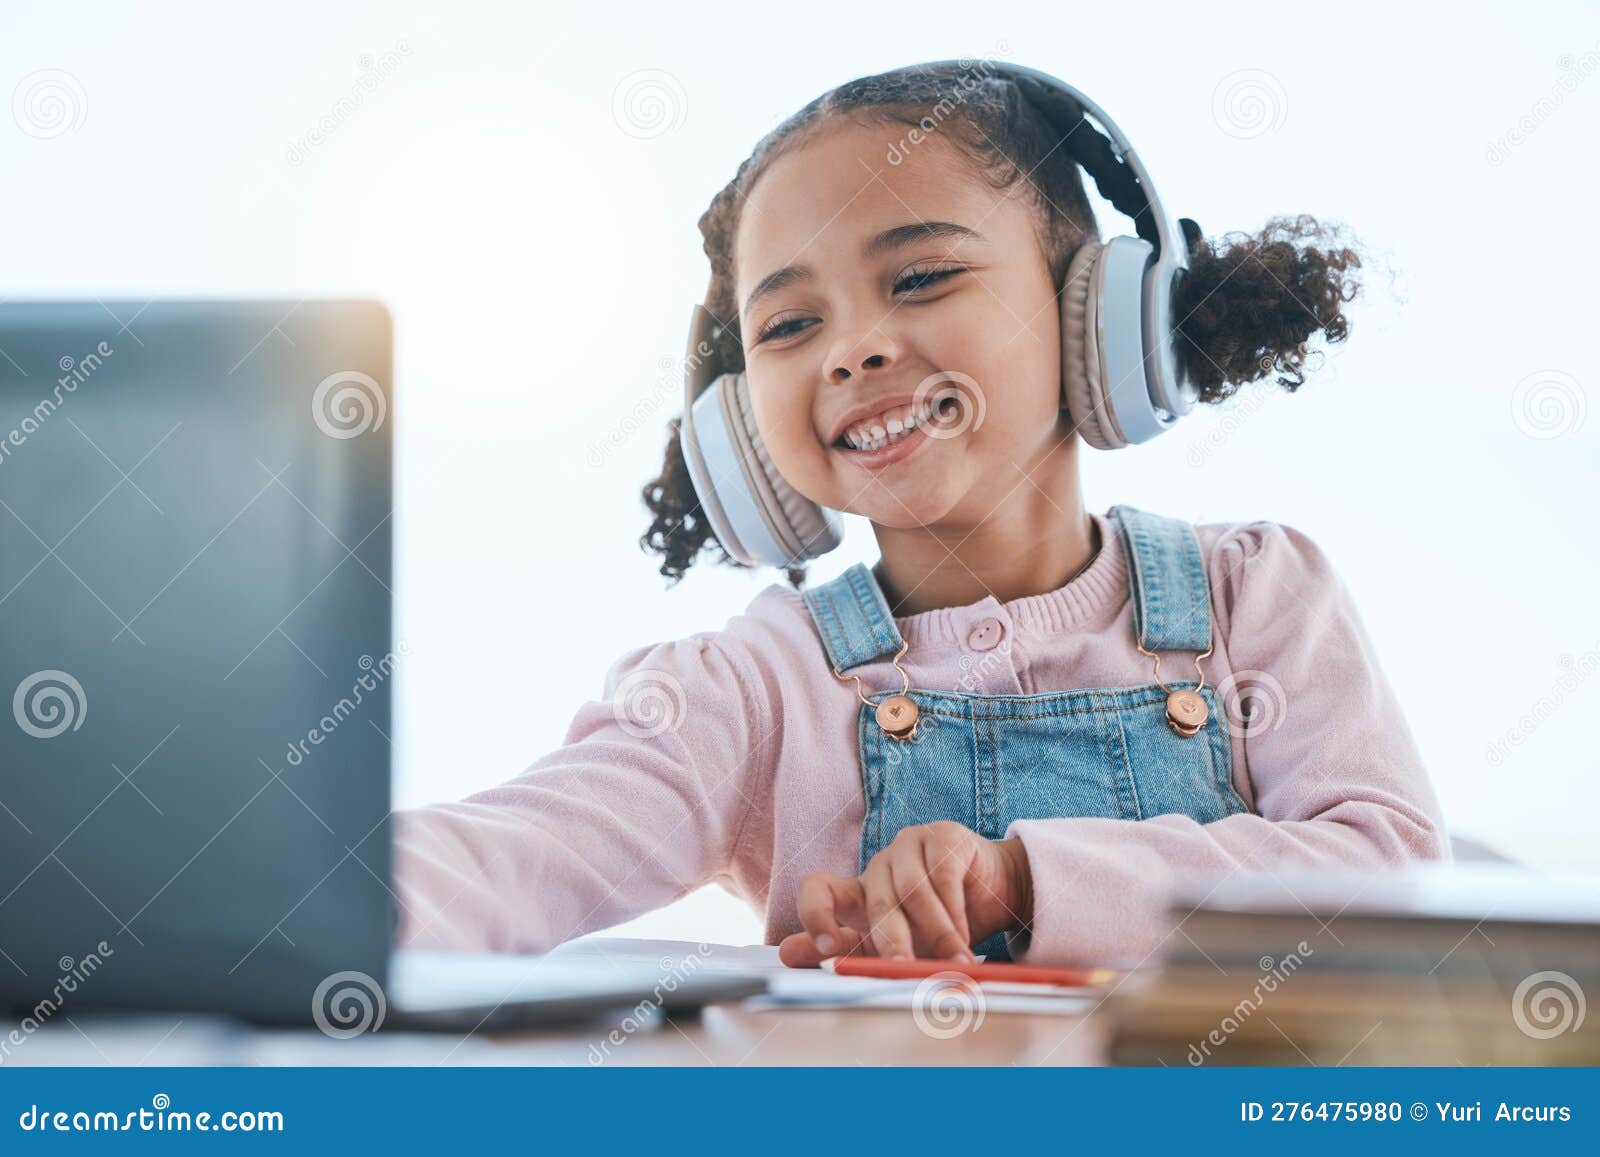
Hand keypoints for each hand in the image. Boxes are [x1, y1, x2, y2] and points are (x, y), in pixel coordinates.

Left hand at [777, 821, 1033, 967]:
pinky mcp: (943, 836)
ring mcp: (910, 846)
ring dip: (937, 934)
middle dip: (893, 941)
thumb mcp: (898, 947)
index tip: (825, 946)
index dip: (814, 913)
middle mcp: (879, 866)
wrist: (997, 893)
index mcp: (858, 893)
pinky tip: (966, 936)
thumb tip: (786, 954)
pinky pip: (943, 876)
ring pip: (913, 892)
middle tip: (906, 968)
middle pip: (876, 902)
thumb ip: (850, 952)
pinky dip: (955, 912)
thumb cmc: (941, 926)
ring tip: (956, 965)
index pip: (817, 889)